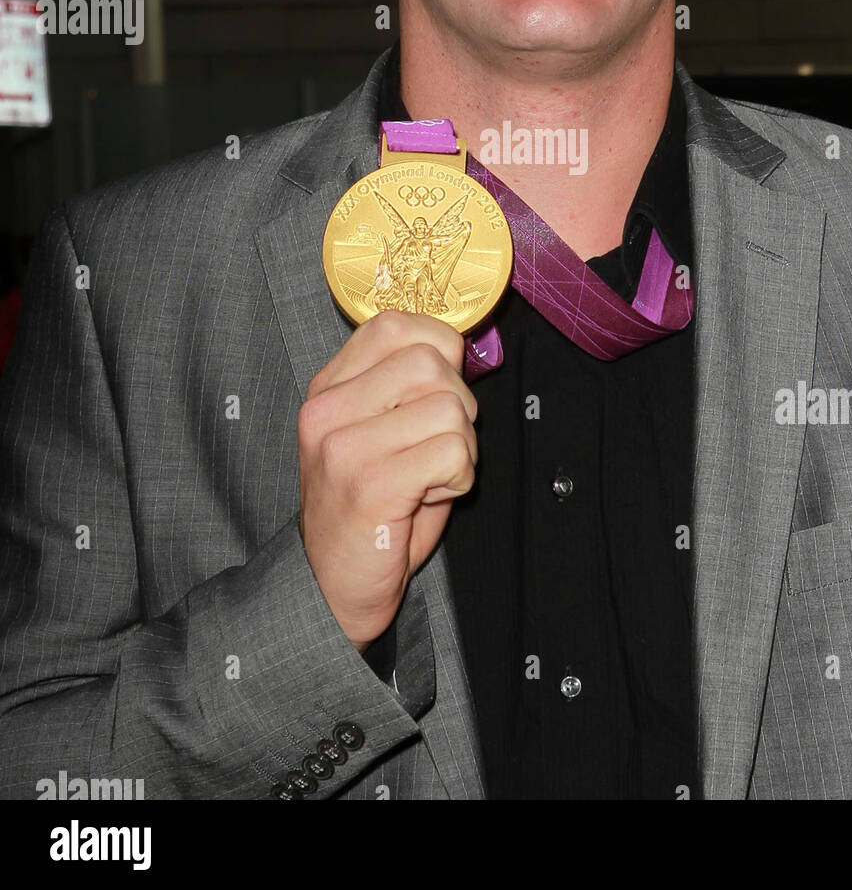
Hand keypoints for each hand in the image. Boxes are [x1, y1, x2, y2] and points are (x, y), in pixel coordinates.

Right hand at [298, 310, 477, 651]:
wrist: (332, 588)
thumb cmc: (370, 508)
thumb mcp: (377, 431)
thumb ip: (407, 385)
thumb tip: (458, 348)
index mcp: (329, 388)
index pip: (397, 325)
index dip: (439, 351)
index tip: (436, 392)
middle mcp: (328, 409)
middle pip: (432, 362)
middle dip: (458, 404)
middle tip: (435, 446)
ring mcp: (344, 446)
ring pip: (451, 407)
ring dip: (462, 447)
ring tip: (429, 476)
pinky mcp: (370, 484)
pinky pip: (453, 451)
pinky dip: (459, 478)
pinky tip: (427, 497)